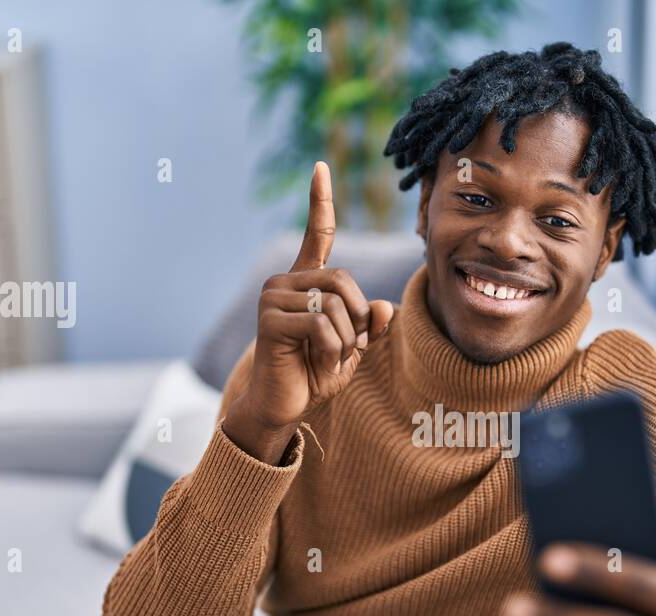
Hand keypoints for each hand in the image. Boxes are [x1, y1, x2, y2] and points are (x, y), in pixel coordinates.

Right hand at [224, 161, 395, 462]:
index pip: (318, 235)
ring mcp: (273, 298)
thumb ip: (369, 325)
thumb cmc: (315, 375)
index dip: (321, 202)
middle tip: (343, 350)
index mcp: (305, 282)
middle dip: (356, 320)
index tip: (321, 167)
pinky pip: (323, 325)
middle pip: (344, 281)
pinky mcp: (270, 320)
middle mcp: (284, 282)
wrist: (284, 407)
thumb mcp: (352, 348)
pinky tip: (318, 363)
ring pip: (335, 306)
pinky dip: (333, 350)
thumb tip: (385, 307)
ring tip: (327, 359)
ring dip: (344, 340)